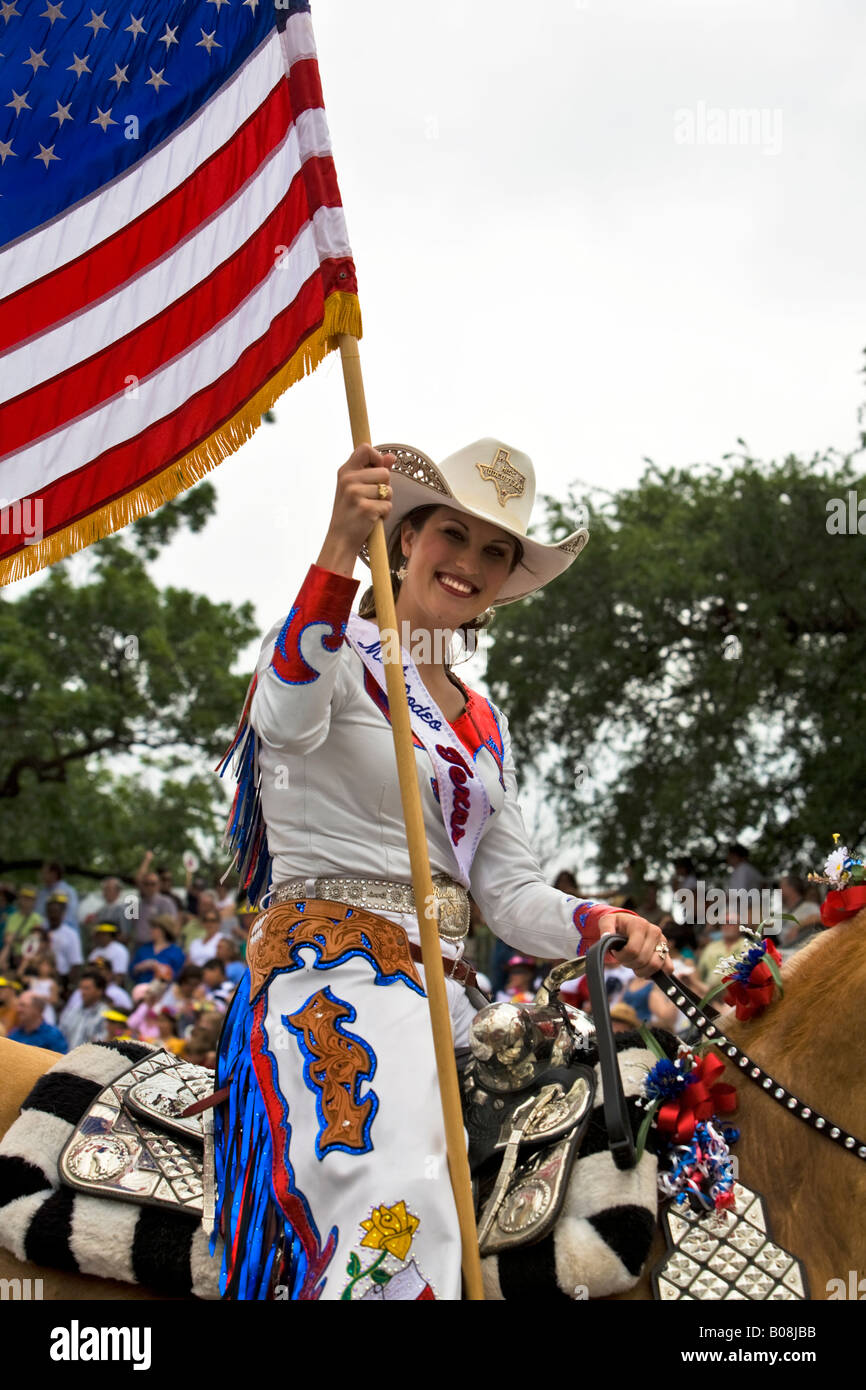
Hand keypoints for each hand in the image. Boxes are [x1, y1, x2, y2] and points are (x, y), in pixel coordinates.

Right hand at [317, 445, 395, 575]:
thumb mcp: (356, 488)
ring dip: (385, 502)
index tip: (377, 470)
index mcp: (345, 472)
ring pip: (388, 490)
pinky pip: (388, 506)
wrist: (340, 539)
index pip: (365, 449)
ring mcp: (356, 494)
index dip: (377, 457)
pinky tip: (372, 519)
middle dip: (384, 487)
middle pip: (384, 473)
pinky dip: (384, 514)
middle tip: (371, 499)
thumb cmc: (350, 513)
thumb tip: (392, 457)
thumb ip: (373, 471)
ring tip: (370, 509)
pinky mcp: (365, 508)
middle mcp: (348, 480)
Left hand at [597, 912, 673, 978]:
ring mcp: (663, 942)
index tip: (615, 952)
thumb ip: (606, 928)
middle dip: (629, 964)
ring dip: (641, 970)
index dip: (621, 956)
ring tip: (633, 963)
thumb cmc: (618, 925)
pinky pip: (668, 969)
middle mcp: (655, 932)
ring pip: (656, 966)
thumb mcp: (607, 921)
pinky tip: (644, 969)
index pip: (632, 950)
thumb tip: (606, 937)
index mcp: (640, 924)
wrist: (629, 925)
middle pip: (643, 960)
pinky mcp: (668, 952)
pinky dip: (655, 973)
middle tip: (624, 958)